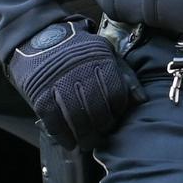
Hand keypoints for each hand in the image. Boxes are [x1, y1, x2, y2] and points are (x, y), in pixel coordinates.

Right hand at [7, 20, 143, 149]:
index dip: (118, 110)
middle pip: (96, 109)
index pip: (116, 93)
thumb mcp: (106, 53)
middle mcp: (80, 73)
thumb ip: (124, 76)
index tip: (116, 118)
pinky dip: (62, 135)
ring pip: (75, 118)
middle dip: (102, 127)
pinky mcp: (40, 95)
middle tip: (103, 136)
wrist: (40, 39)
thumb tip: (142, 100)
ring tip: (88, 143)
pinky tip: (70, 142)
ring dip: (83, 136)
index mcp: (100, 61)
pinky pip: (53, 121)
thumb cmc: (79, 51)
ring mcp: (58, 84)